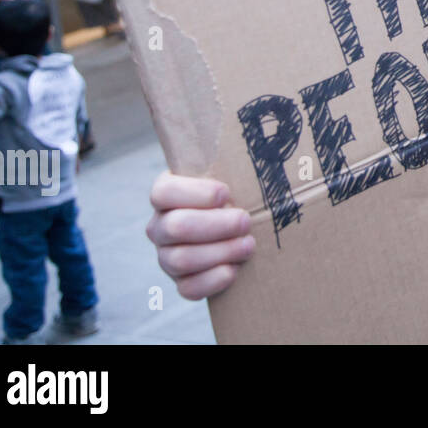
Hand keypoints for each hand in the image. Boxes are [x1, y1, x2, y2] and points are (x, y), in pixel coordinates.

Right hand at [146, 171, 254, 299]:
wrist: (242, 228)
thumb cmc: (239, 192)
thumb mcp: (233, 172)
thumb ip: (236, 160)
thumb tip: (267, 138)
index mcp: (166, 193)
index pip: (164, 192)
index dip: (195, 194)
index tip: (226, 193)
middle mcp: (159, 225)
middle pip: (176, 228)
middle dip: (216, 226)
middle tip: (245, 221)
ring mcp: (166, 255)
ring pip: (180, 260)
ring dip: (220, 252)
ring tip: (248, 245)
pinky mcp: (180, 281)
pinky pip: (187, 289)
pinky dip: (212, 281)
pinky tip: (234, 270)